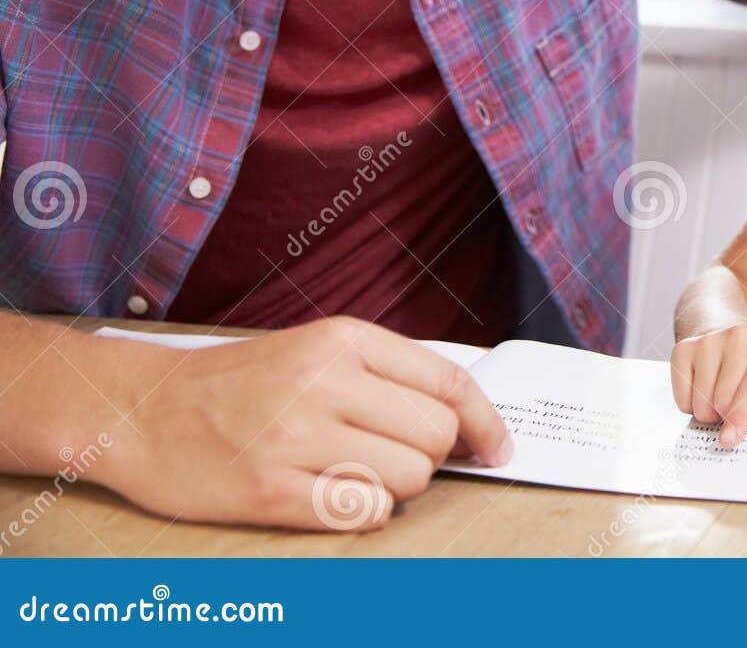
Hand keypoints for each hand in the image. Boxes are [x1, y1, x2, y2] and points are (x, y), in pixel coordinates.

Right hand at [97, 316, 511, 530]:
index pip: (449, 382)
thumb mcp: (316, 348)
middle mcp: (325, 382)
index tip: (497, 449)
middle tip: (398, 457)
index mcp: (344, 340)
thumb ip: (386, 374)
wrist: (141, 409)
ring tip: (356, 473)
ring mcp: (296, 437)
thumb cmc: (240, 382)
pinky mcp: (270, 491)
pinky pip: (364, 514)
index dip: (486, 423)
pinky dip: (365, 513)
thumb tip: (464, 419)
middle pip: (436, 435)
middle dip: (434, 457)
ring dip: (398, 487)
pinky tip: (335, 497)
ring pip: (409, 478)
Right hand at [670, 324, 746, 447]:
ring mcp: (709, 341)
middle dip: (728, 417)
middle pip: (722, 400)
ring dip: (711, 413)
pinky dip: (693, 406)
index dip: (741, 418)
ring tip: (724, 399)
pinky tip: (706, 390)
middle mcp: (739, 339)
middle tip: (738, 410)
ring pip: (701, 402)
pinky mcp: (684, 349)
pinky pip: (682, 397)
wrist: (739, 341)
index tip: (730, 439)